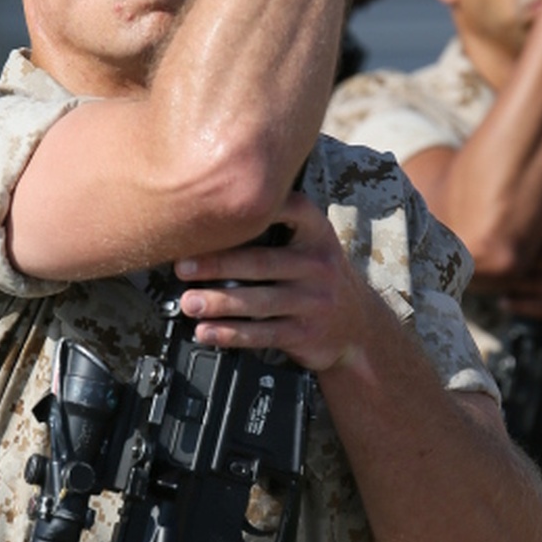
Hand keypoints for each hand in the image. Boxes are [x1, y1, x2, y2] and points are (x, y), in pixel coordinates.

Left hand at [175, 191, 370, 371]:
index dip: (263, 207)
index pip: (293, 211)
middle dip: (217, 264)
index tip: (223, 207)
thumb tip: (219, 216)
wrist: (358, 326)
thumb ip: (281, 226)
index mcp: (318, 235)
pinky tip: (207, 331)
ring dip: (218, 303)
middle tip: (183, 266)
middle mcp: (317, 266)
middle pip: (260, 262)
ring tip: (189, 302)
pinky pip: (261, 334)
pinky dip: (230, 334)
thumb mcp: (315, 244)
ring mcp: (312, 302)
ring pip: (257, 302)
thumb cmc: (321, 278)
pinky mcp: (304, 333)